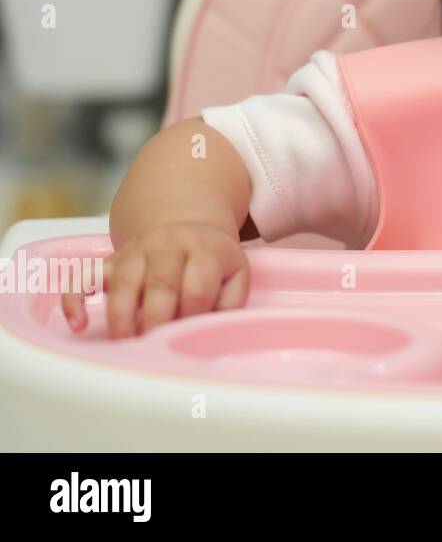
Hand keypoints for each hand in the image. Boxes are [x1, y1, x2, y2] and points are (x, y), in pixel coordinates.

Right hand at [61, 221, 250, 337]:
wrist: (186, 223)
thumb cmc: (213, 260)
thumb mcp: (235, 273)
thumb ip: (231, 303)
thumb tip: (213, 334)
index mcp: (205, 249)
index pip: (197, 287)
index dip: (192, 316)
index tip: (188, 337)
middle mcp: (168, 246)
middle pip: (160, 285)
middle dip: (157, 322)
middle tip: (155, 348)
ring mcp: (136, 251)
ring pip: (122, 282)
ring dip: (121, 318)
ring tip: (125, 344)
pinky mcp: (111, 259)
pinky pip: (83, 276)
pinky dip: (76, 300)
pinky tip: (79, 324)